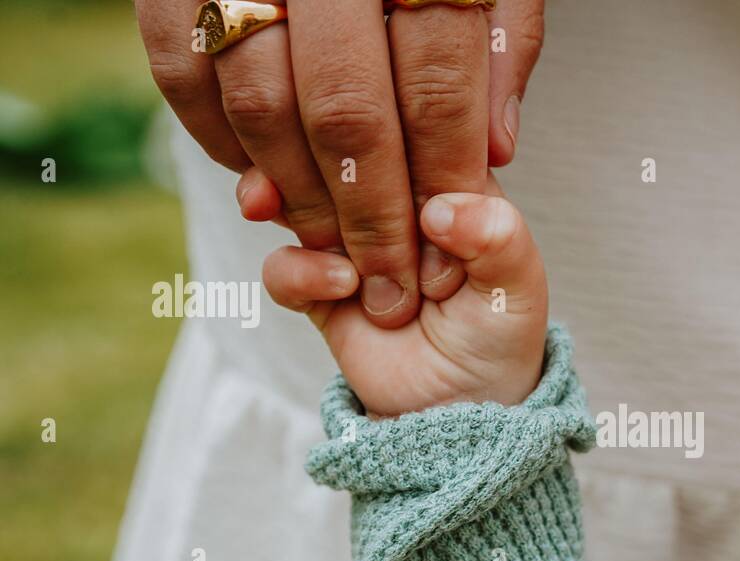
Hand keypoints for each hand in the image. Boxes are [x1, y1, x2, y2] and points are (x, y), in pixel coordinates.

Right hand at [136, 0, 543, 325]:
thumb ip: (504, 54)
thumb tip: (491, 151)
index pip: (436, 86)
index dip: (444, 172)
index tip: (450, 231)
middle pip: (346, 110)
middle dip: (372, 212)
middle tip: (393, 276)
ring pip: (261, 104)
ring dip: (301, 196)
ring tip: (334, 244)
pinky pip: (186, 78)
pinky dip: (223, 142)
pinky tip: (265, 177)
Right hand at [261, 176, 547, 415]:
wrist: (460, 409)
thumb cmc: (498, 336)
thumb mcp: (519, 286)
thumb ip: (498, 235)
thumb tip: (439, 208)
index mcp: (446, 179)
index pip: (411, 131)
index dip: (407, 158)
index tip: (431, 212)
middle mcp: (389, 200)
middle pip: (344, 156)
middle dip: (356, 189)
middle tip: (400, 243)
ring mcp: (346, 239)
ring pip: (299, 195)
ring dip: (312, 215)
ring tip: (349, 257)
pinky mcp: (315, 284)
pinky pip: (281, 262)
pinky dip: (300, 268)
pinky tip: (339, 285)